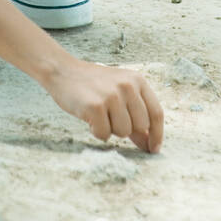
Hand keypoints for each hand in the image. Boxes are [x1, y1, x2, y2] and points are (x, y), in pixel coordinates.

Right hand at [43, 58, 163, 151]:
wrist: (63, 71)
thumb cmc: (93, 84)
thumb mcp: (119, 92)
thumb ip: (135, 114)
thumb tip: (149, 143)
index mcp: (137, 80)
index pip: (156, 113)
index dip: (157, 134)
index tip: (153, 149)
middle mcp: (128, 86)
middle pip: (141, 127)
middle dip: (126, 129)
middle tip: (110, 116)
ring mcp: (112, 95)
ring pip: (123, 132)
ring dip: (110, 129)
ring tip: (99, 114)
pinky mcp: (96, 106)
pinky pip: (104, 135)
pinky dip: (96, 132)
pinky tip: (89, 118)